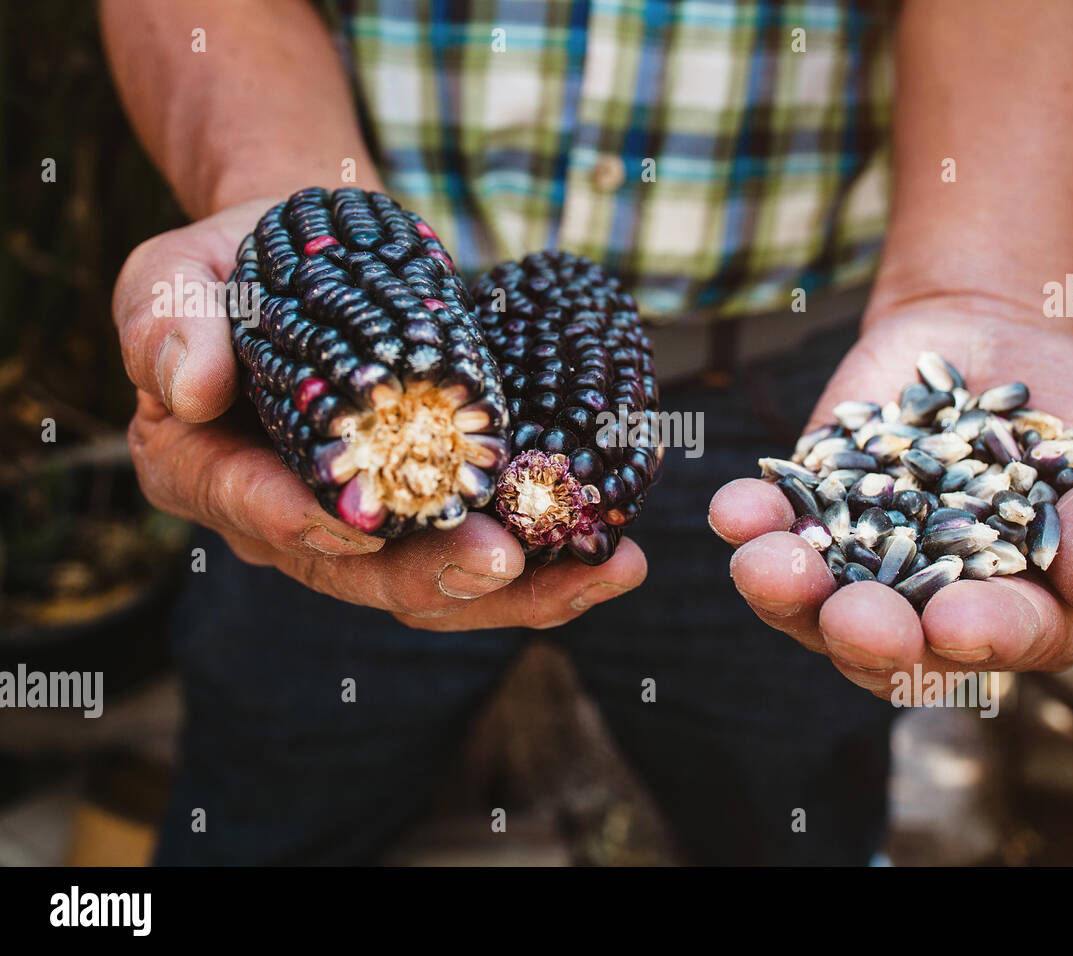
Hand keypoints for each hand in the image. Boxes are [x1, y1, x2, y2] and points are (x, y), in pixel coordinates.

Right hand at [113, 200, 645, 629]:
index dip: (298, 522)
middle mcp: (290, 520)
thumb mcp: (178, 270)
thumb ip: (166, 320)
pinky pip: (491, 552)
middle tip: (507, 560)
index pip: (248, 507)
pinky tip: (616, 556)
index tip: (360, 525)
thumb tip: (190, 386)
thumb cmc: (238, 263)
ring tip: (606, 572)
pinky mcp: (435, 510)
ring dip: (525, 591)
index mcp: (208, 470)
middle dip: (438, 575)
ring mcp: (371, 525)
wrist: (315, 254)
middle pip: (363, 574)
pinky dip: (556, 564)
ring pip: (440, 586)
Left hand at [709, 297, 1072, 697]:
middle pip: (895, 648)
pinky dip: (750, 524)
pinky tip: (736, 508)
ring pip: (814, 605)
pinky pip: (770, 531)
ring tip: (766, 564)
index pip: (1006, 637)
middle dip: (869, 635)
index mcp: (1024, 613)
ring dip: (786, 592)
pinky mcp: (809, 512)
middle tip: (851, 616)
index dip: (984, 633)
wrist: (993, 336)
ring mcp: (860, 565)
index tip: (957, 619)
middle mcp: (931, 608)